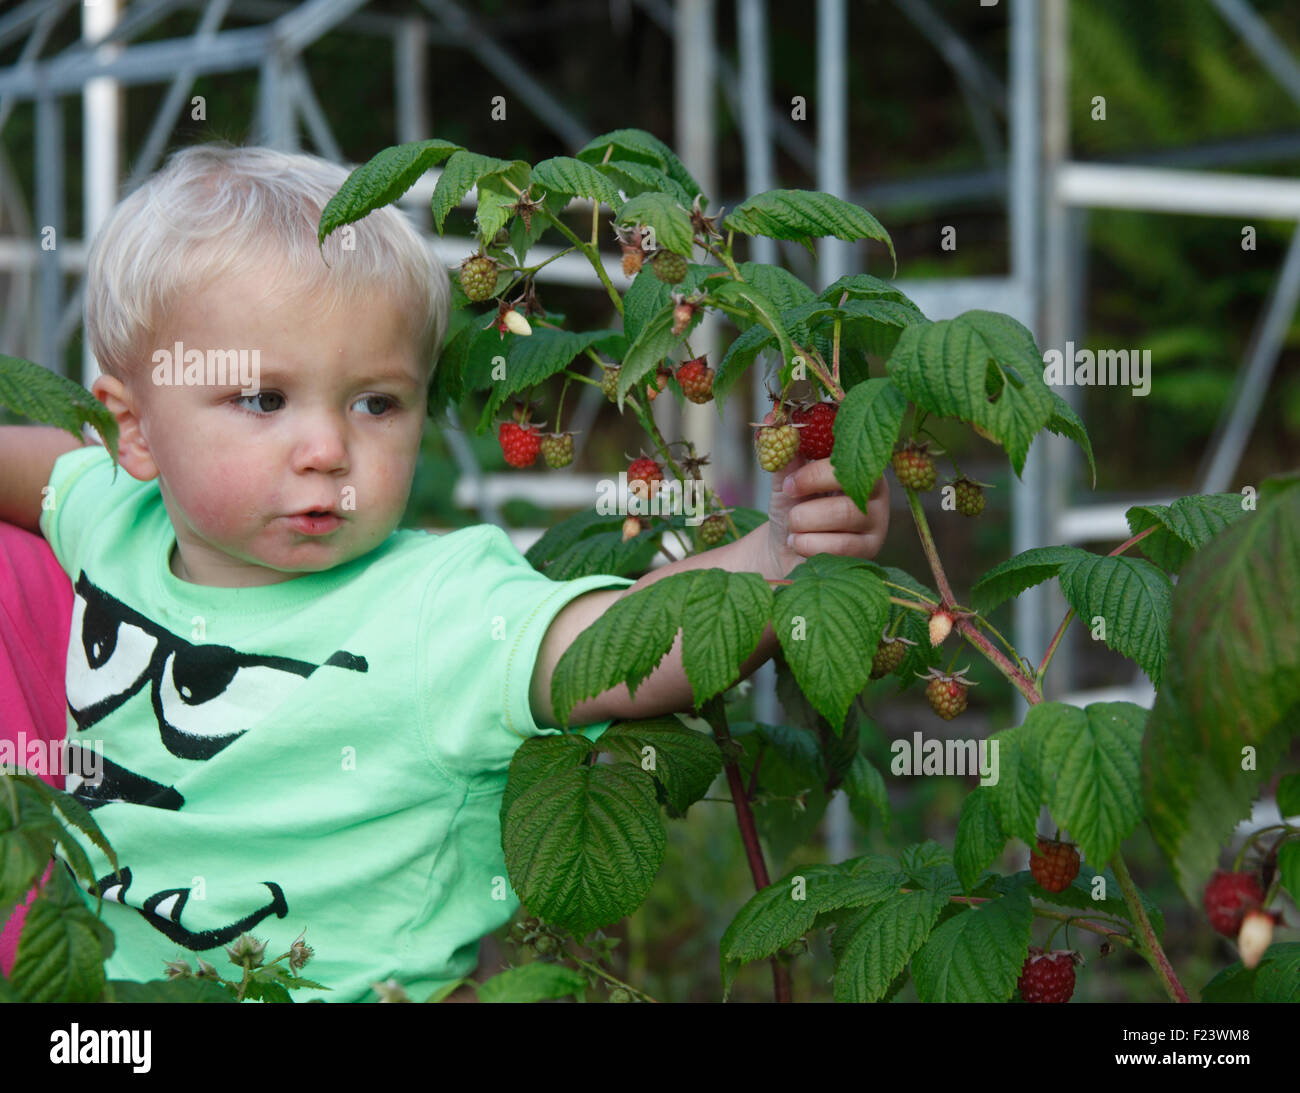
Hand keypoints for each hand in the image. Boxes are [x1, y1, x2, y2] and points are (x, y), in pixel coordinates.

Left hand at [759, 410, 889, 577]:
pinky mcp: (870, 550)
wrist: (786, 549)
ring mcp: (877, 519)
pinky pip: (841, 545)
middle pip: (856, 478)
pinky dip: (808, 544)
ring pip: (846, 513)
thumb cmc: (791, 506)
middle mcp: (874, 487)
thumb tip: (771, 416)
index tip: (791, 478)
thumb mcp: (785, 476)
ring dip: (805, 520)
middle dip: (813, 485)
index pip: (852, 448)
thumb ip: (782, 449)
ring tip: (792, 525)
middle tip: (789, 494)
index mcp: (857, 461)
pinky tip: (798, 543)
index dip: (819, 463)